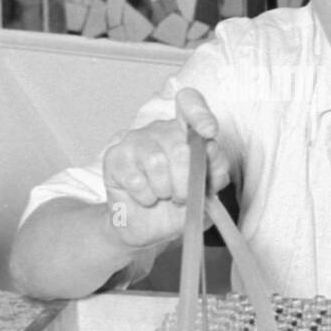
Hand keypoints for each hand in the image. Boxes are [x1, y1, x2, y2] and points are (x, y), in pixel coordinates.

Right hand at [102, 88, 231, 249]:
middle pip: (180, 147)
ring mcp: (134, 140)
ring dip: (164, 190)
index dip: (200, 113)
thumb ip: (216, 171)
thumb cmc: (179, 203)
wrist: (150, 228)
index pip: (190, 102)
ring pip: (156, 162)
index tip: (209, 131)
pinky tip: (145, 198)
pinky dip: (145, 197)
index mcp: (185, 131)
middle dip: (186, 181)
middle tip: (182, 195)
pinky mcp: (114, 157)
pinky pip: (135, 179)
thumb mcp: (207, 190)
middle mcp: (160, 130)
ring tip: (162, 195)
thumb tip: (213, 153)